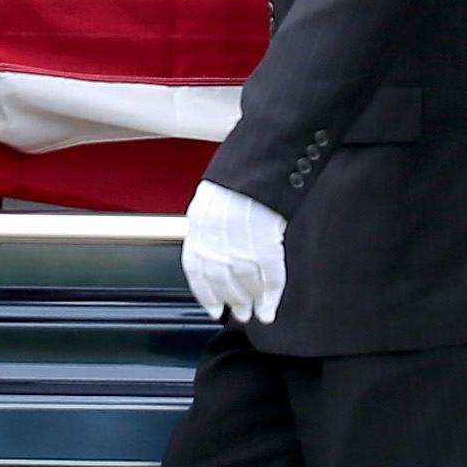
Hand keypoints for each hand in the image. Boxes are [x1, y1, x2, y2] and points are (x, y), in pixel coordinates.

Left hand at [179, 181, 286, 327]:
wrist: (266, 154)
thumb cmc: (245, 170)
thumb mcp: (220, 194)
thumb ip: (215, 221)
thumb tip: (221, 249)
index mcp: (200, 219)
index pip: (195, 267)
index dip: (204, 292)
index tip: (212, 308)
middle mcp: (215, 232)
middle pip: (219, 278)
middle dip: (230, 299)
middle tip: (239, 313)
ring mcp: (240, 237)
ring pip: (243, 281)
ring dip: (251, 300)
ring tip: (257, 312)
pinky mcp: (266, 240)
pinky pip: (268, 274)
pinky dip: (270, 293)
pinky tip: (271, 304)